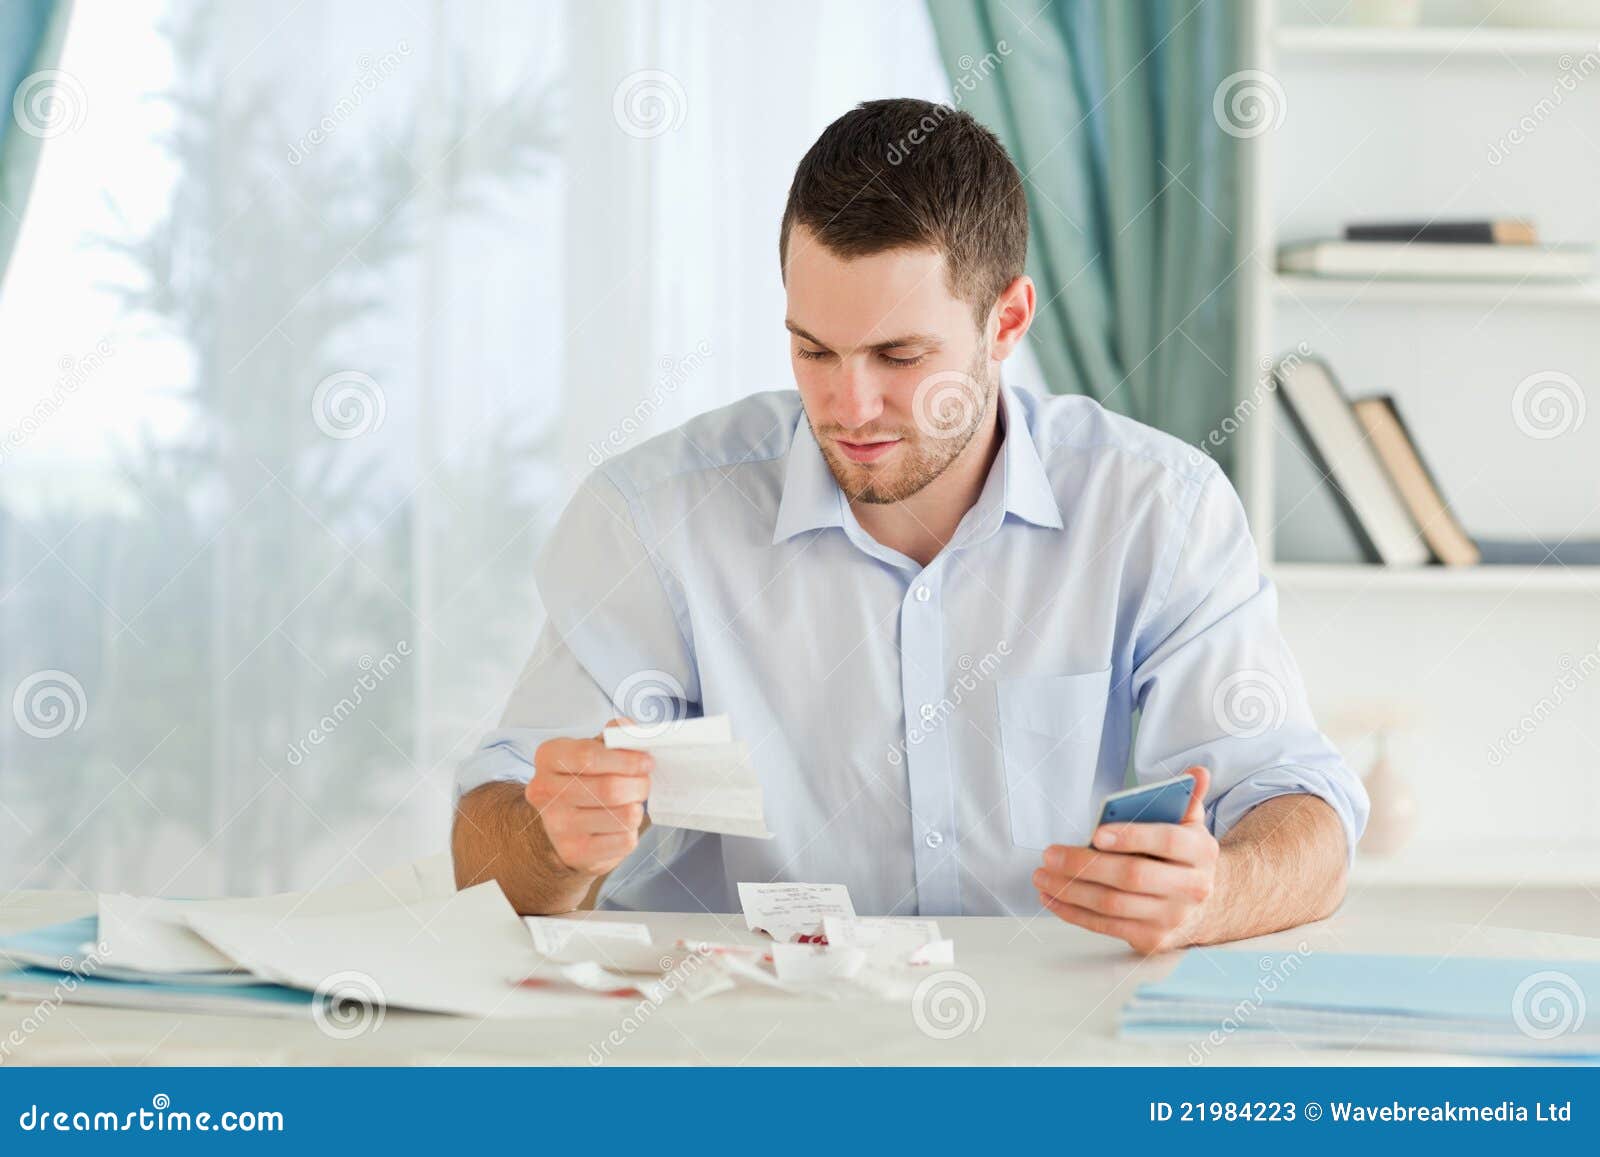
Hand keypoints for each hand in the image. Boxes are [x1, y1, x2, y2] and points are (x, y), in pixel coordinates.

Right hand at [526, 717, 651, 876]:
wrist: (561, 825)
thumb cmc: (584, 778)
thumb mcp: (594, 749)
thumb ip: (615, 735)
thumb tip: (631, 729)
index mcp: (548, 757)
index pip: (588, 756)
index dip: (626, 759)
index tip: (647, 762)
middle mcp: (545, 791)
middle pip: (610, 789)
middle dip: (639, 785)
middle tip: (645, 783)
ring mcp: (558, 826)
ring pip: (622, 815)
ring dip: (637, 808)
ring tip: (631, 803)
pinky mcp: (575, 852)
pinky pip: (624, 840)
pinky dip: (631, 831)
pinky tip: (619, 824)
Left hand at [1032, 765, 1218, 955]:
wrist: (1204, 903)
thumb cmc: (1183, 855)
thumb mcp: (1190, 823)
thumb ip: (1186, 797)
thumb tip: (1196, 772)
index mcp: (1201, 852)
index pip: (1168, 841)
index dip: (1132, 837)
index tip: (1096, 833)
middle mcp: (1192, 888)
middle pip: (1133, 876)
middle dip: (1085, 865)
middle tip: (1050, 854)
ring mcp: (1172, 917)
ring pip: (1113, 904)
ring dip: (1071, 889)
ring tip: (1042, 874)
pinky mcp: (1152, 938)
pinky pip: (1106, 925)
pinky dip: (1073, 912)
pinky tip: (1052, 897)